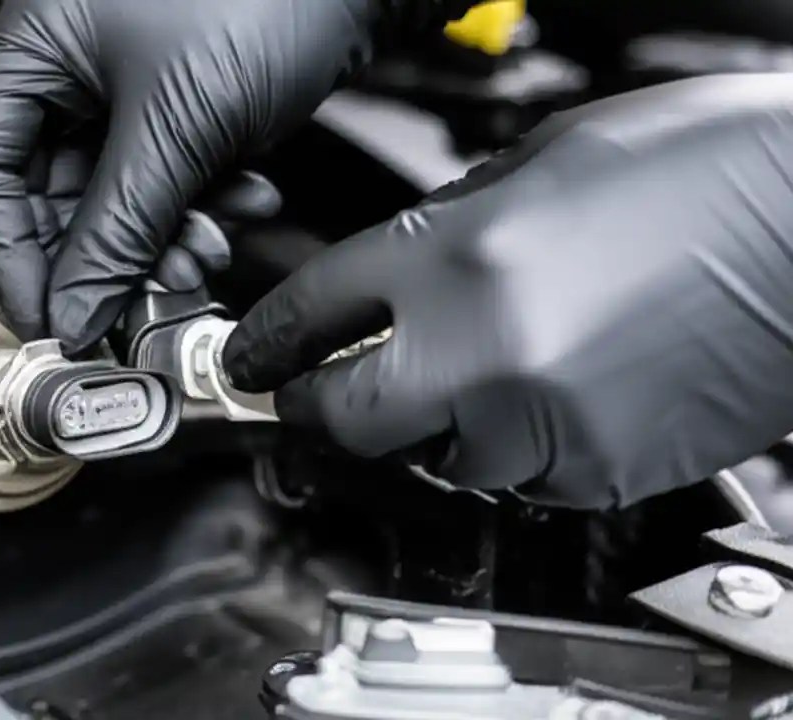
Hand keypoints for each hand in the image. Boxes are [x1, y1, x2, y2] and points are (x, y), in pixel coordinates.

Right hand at [0, 0, 479, 352]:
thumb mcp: (176, 128)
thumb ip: (116, 231)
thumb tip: (73, 314)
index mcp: (35, 45)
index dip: (5, 251)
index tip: (44, 316)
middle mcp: (69, 63)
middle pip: (47, 190)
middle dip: (101, 254)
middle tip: (134, 300)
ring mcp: (125, 82)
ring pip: (112, 195)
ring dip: (159, 238)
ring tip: (207, 252)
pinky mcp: (178, 101)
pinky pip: (163, 177)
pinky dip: (199, 204)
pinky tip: (244, 202)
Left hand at [223, 74, 792, 509]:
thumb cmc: (707, 168)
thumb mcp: (545, 161)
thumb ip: (452, 224)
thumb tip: (396, 270)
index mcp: (458, 254)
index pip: (314, 311)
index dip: (267, 341)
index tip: (252, 358)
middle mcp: (485, 350)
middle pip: (347, 419)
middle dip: (324, 408)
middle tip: (325, 393)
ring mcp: (543, 423)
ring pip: (442, 461)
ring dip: (444, 427)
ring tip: (494, 373)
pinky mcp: (601, 472)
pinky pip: (526, 480)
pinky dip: (525, 447)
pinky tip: (565, 392)